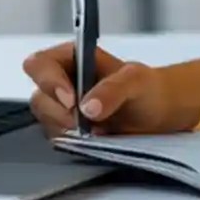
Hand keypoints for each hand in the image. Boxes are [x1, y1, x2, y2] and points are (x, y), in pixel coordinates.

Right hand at [21, 42, 199, 137]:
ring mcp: (62, 107)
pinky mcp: (67, 130)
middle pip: (39, 97)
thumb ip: (113, 89)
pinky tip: (97, 137)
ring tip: (98, 129)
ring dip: (69, 129)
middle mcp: (62, 80)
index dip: (49, 81)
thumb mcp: (137, 81)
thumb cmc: (149, 88)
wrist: (160, 114)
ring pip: (46, 121)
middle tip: (85, 123)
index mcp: (72, 57)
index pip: (40, 64)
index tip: (71, 100)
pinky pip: (57, 139)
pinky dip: (74, 142)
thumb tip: (88, 107)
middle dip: (61, 113)